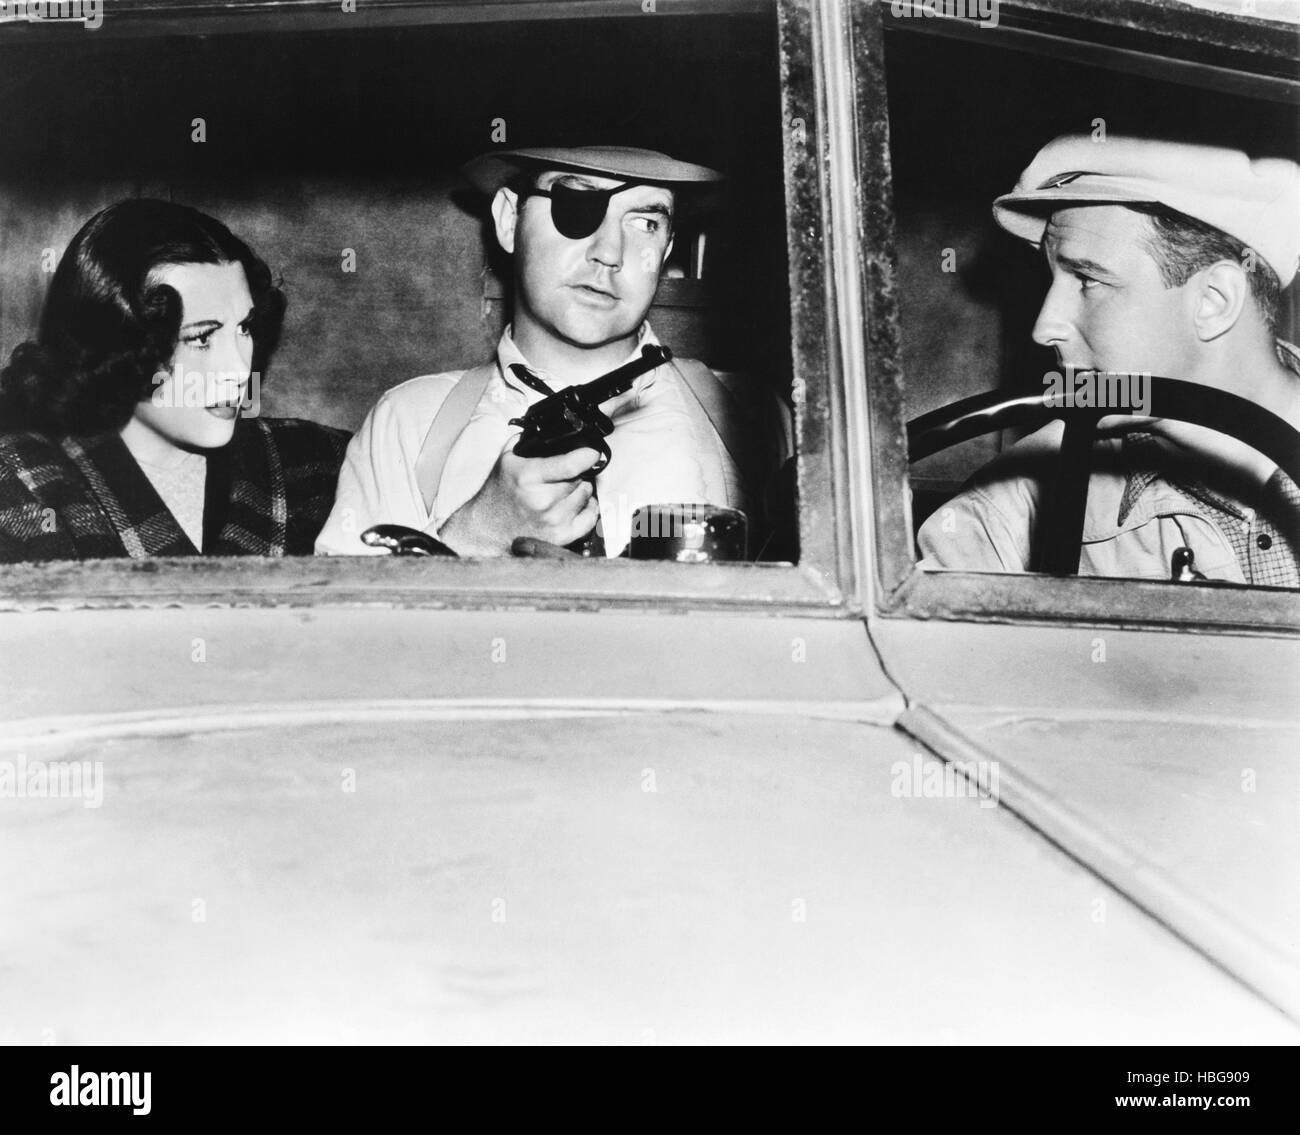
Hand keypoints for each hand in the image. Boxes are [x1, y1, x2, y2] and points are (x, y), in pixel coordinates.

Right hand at [436, 445, 600, 555]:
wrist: (486, 529)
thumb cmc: (498, 494)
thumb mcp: (507, 459)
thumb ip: (529, 441)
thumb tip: (555, 431)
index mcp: (529, 477)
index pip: (570, 465)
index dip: (586, 455)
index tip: (591, 452)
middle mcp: (542, 501)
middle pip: (579, 479)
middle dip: (576, 473)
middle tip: (562, 475)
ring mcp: (553, 521)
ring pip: (586, 496)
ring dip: (579, 490)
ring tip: (562, 490)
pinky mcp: (561, 537)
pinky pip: (590, 518)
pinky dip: (587, 508)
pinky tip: (575, 504)